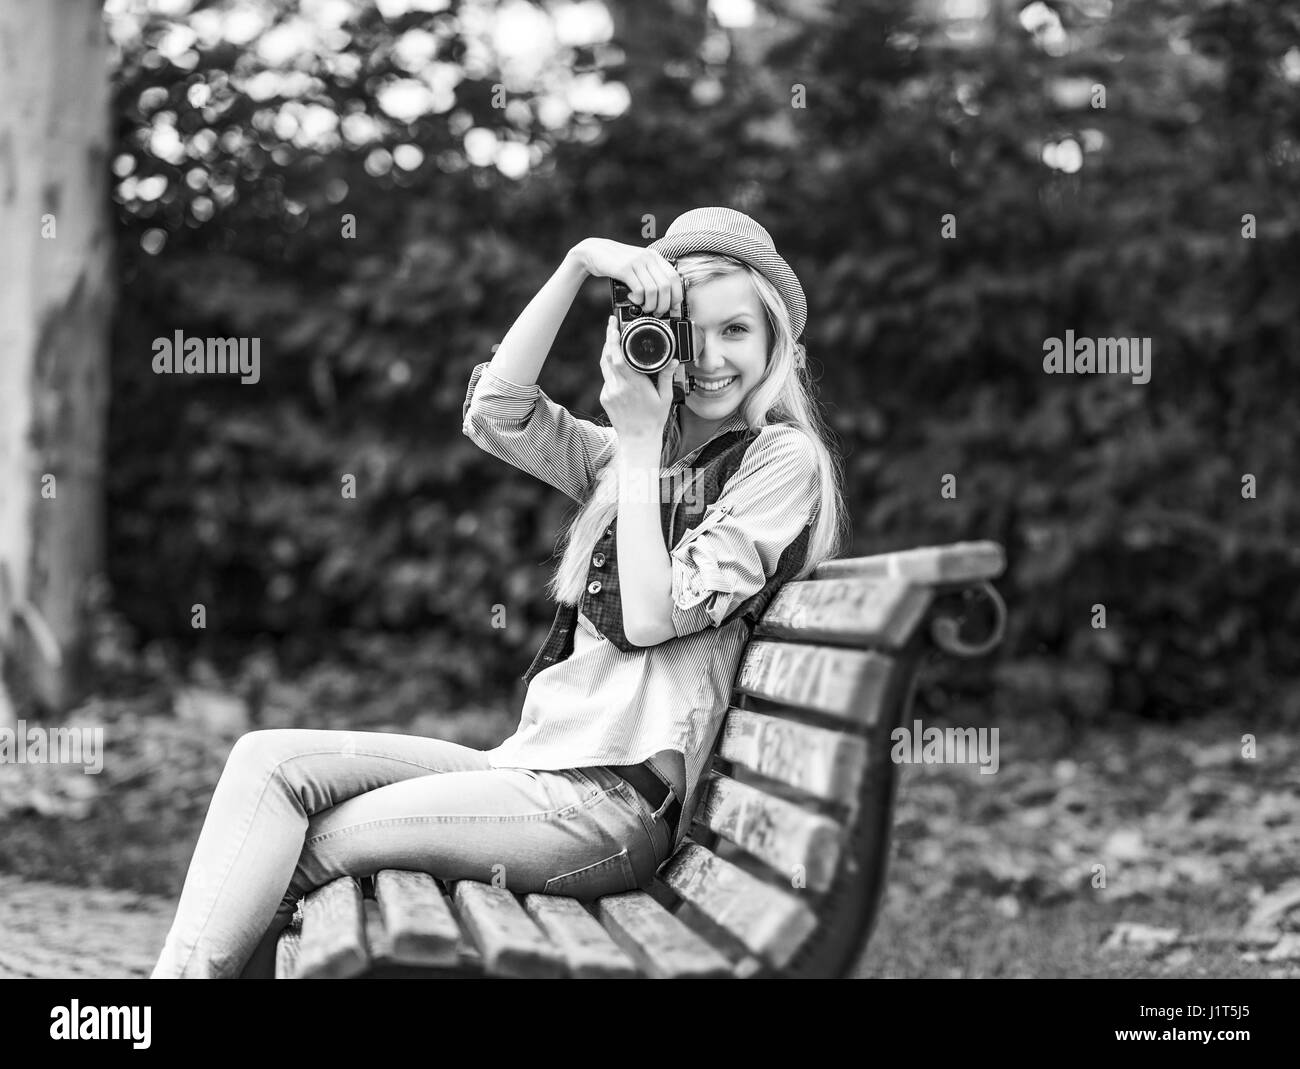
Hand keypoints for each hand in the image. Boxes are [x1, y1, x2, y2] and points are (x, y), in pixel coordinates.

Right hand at [574, 238, 683, 317]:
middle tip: (656, 312)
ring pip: (653, 290)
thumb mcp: (638, 265)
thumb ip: (651, 276)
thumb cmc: (617, 263)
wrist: (595, 252)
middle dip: (663, 305)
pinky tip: (633, 299)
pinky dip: (638, 299)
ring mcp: (636, 262)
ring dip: (650, 305)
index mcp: (655, 257)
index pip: (675, 278)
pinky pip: (638, 289)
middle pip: (666, 286)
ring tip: (644, 308)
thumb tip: (666, 299)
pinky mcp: (624, 269)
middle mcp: (648, 258)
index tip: (672, 308)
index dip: (676, 296)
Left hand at [599, 315, 677, 443]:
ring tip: (613, 339)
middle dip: (608, 338)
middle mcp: (618, 387)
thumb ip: (667, 377)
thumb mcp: (665, 397)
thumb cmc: (653, 420)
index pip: (617, 357)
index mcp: (633, 385)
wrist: (638, 439)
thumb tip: (673, 361)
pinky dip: (611, 368)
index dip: (613, 339)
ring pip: (604, 366)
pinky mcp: (605, 397)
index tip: (613, 325)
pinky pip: (606, 378)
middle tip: (612, 324)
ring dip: (607, 351)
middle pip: (607, 357)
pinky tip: (619, 365)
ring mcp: (609, 392)